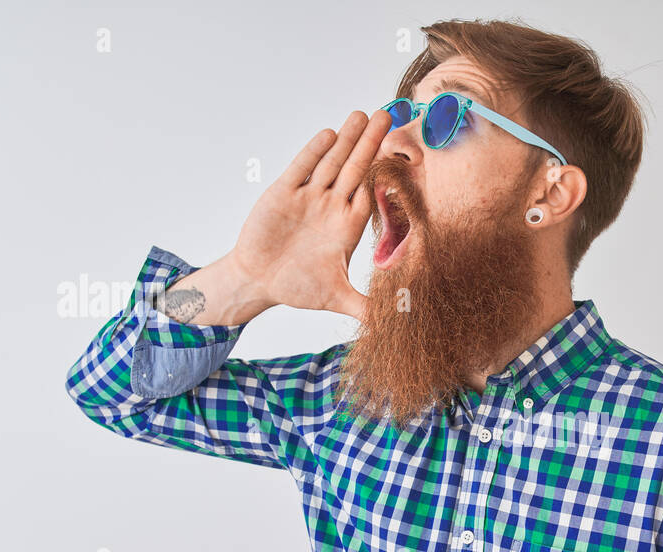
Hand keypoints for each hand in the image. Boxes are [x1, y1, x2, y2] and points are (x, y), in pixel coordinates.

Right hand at [229, 110, 391, 318]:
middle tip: (390, 115)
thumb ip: (365, 308)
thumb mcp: (337, 298)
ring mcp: (308, 198)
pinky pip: (301, 168)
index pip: (371, 195)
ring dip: (346, 139)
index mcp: (347, 227)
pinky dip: (314, 152)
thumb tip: (396, 325)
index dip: (386, 175)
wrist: (257, 280)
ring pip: (331, 163)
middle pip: (355, 169)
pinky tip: (330, 134)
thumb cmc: (298, 287)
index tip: (405, 154)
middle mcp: (330, 207)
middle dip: (371, 143)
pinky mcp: (283, 194)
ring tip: (363, 114)